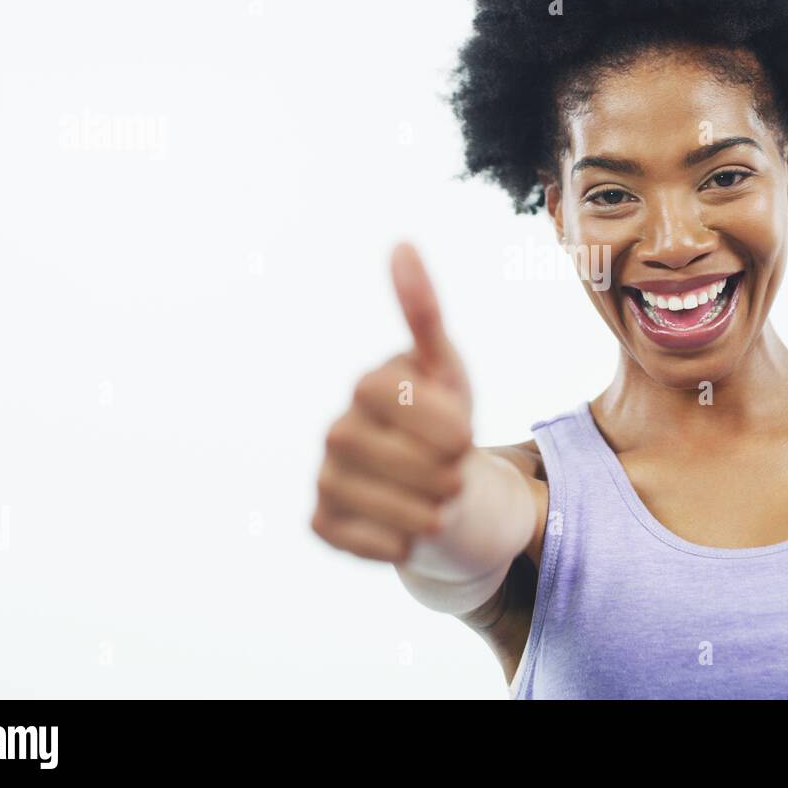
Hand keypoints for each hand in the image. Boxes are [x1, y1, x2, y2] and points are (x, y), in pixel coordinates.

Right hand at [311, 241, 473, 562]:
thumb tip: (401, 244)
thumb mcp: (449, 372)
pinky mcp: (321, 521)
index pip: (395, 400)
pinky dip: (388, 543)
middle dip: (435, 472)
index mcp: (367, 385)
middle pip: (385, 455)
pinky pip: (349, 538)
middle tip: (457, 478)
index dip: (438, 423)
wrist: (444, 492)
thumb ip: (425, 315)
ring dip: (418, 511)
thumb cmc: (445, 424)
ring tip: (441, 508)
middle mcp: (336, 428)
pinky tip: (411, 536)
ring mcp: (325, 475)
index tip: (466, 436)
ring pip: (368, 500)